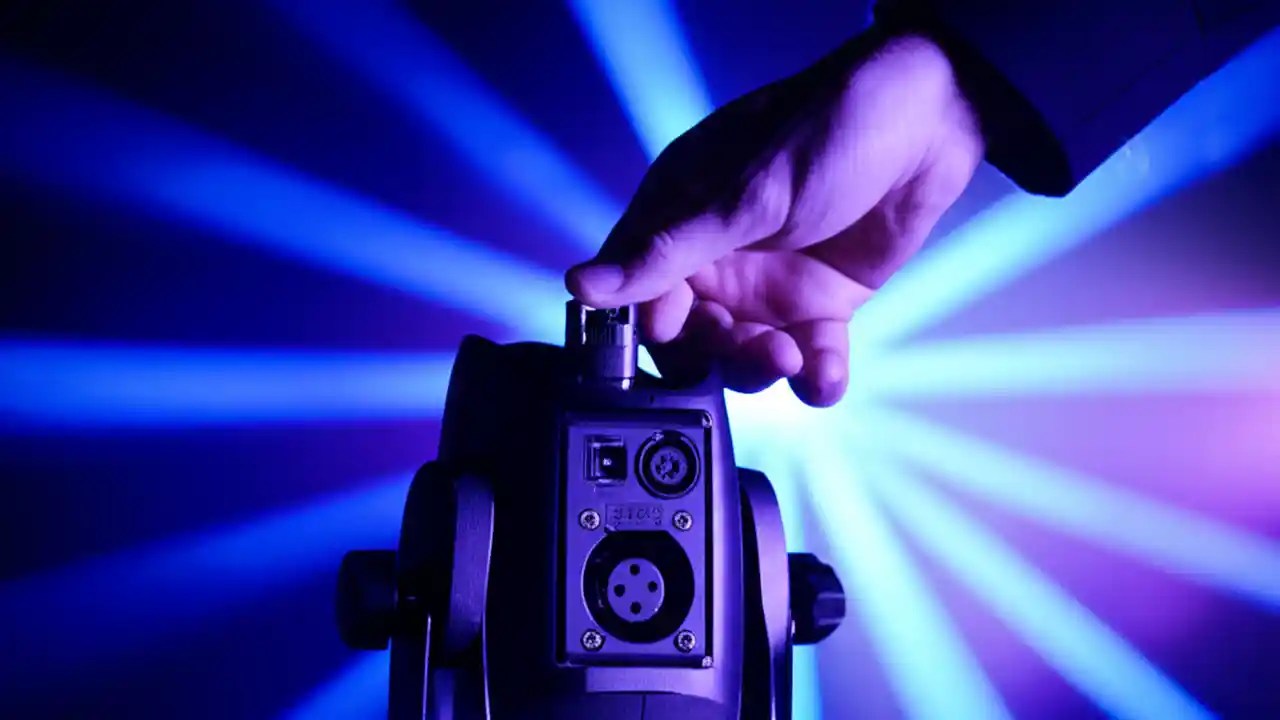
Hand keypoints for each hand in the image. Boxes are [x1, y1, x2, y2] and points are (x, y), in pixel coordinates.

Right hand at [566, 30, 983, 406]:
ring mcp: (770, 284)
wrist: (931, 118)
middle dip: (720, 355)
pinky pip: (809, 357)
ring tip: (793, 353)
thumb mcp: (741, 198)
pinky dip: (817, 377)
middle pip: (693, 338)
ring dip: (764, 369)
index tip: (679, 338)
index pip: (640, 294)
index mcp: (680, 219)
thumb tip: (581, 286)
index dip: (653, 326)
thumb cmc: (828, 130)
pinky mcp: (822, 303)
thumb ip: (665, 253)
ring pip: (746, 356)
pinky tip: (825, 376)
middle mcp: (718, 258)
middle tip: (758, 348)